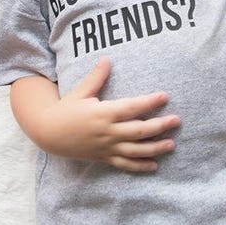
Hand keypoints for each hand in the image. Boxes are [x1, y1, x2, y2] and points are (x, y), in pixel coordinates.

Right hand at [12, 58, 179, 171]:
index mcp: (103, 113)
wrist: (48, 133)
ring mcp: (106, 147)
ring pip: (135, 150)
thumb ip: (96, 77)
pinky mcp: (104, 157)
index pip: (131, 107)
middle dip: (159, 125)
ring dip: (155, 148)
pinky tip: (154, 165)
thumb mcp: (80, 91)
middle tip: (177, 120)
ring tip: (171, 144)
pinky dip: (139, 166)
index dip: (149, 102)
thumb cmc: (65, 109)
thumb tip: (106, 58)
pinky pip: (124, 164)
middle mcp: (107, 132)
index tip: (164, 96)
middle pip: (138, 130)